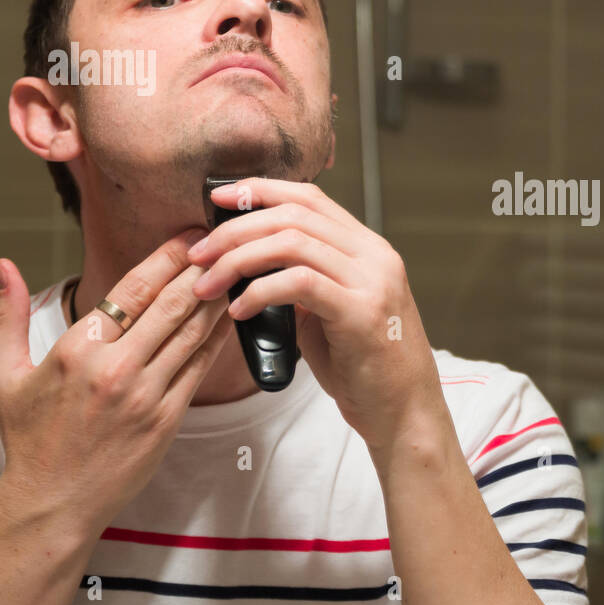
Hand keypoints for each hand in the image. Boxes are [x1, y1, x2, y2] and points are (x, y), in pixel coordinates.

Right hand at [0, 230, 231, 538]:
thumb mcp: (3, 375)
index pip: (132, 289)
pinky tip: (229, 319)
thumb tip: (4, 266)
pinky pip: (200, 368)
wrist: (53, 502)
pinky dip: (217, 339)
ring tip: (236, 272)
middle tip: (223, 243)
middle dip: (202, 269)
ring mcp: (146, 395)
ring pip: (192, 333)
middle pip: (171, 304)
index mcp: (77, 350)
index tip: (188, 237)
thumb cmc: (30, 438)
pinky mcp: (168, 418)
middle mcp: (115, 369)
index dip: (167, 258)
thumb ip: (7, 316)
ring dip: (217, 299)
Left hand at [187, 178, 443, 454]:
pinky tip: (238, 312)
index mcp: (368, 250)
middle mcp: (375, 256)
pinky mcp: (362, 313)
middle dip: (236, 229)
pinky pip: (299, 284)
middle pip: (294, 215)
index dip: (260, 191)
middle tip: (198, 254)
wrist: (406, 413)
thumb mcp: (332, 313)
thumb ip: (303, 283)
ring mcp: (372, 282)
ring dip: (238, 260)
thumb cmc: (365, 369)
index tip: (217, 198)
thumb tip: (249, 266)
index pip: (309, 198)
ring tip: (207, 285)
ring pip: (292, 243)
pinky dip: (259, 293)